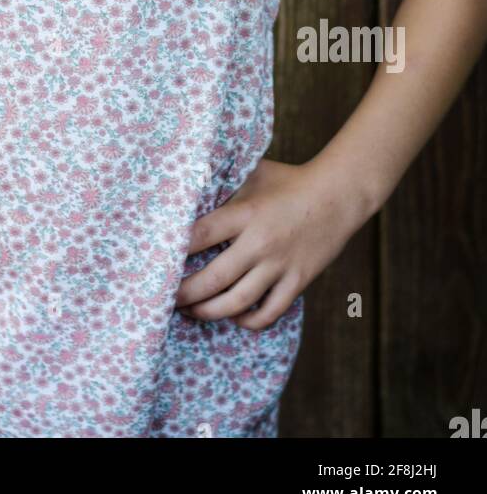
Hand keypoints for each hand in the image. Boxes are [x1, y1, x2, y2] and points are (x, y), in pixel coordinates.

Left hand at [174, 158, 362, 330]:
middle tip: (164, 299)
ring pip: (238, 302)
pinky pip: (270, 311)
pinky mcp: (298, 280)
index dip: (174, 250)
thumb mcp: (254, 172)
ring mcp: (281, 264)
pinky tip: (235, 317)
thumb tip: (188, 181)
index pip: (201, 235)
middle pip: (214, 278)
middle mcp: (261, 242)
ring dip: (209, 312)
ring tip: (192, 312)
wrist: (339, 195)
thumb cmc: (289, 181)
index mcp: (246, 212)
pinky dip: (249, 321)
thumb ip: (224, 181)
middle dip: (184, 293)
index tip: (154, 261)